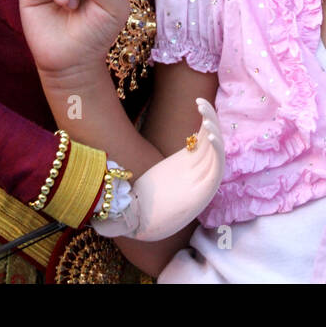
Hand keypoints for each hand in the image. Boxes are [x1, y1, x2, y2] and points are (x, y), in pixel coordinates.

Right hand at [95, 98, 225, 241]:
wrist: (144, 217)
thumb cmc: (141, 223)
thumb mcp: (143, 222)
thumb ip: (142, 213)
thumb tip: (108, 219)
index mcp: (200, 195)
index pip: (217, 169)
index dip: (215, 151)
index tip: (208, 134)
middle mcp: (204, 179)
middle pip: (217, 150)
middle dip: (212, 129)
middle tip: (202, 110)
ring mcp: (197, 166)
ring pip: (211, 140)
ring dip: (209, 120)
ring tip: (199, 103)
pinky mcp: (189, 156)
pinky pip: (202, 136)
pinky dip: (203, 121)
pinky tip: (198, 104)